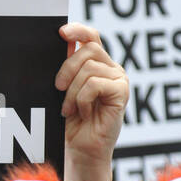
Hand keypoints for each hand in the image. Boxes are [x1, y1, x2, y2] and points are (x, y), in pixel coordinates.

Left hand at [58, 23, 128, 180]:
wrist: (82, 150)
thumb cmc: (72, 123)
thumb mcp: (64, 90)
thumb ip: (67, 66)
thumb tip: (62, 39)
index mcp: (98, 64)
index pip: (91, 37)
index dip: (78, 30)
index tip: (61, 32)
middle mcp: (111, 69)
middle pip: (88, 50)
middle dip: (67, 68)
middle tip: (58, 88)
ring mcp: (119, 80)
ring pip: (89, 69)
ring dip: (72, 91)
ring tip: (70, 109)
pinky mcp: (122, 93)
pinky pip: (96, 84)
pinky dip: (82, 99)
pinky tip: (83, 112)